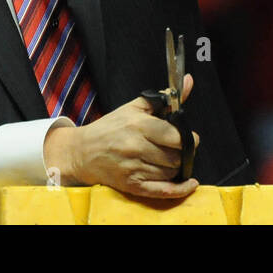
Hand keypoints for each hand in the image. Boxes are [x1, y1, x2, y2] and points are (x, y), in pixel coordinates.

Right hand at [44, 74, 200, 198]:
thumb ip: (164, 97)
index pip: (176, 137)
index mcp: (139, 126)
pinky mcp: (132, 185)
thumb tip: (188, 81)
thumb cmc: (110, 127)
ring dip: (176, 167)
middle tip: (177, 148)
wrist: (83, 151)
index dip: (188, 138)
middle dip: (183, 153)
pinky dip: (180, 189)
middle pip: (177, 156)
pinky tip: (189, 183)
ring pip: (172, 172)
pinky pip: (163, 191)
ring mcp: (134, 168)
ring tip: (168, 159)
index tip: (188, 137)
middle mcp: (137, 148)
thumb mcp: (135, 107)